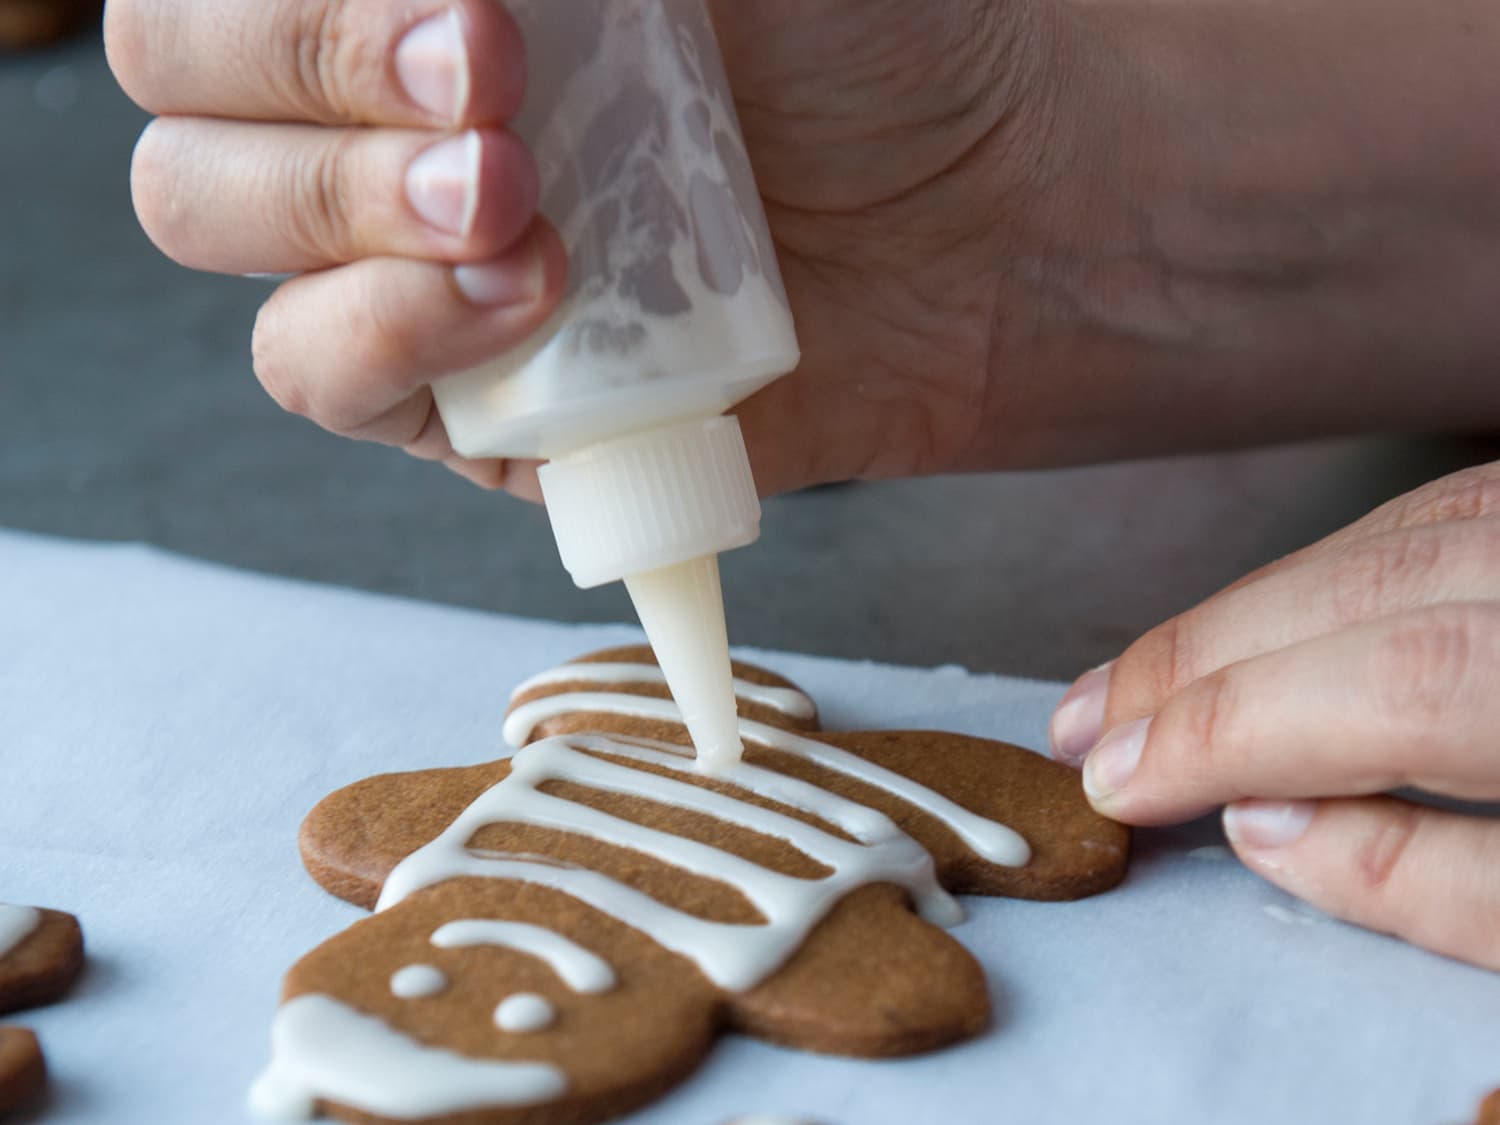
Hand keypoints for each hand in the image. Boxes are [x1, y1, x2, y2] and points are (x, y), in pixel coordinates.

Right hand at [107, 1, 1499, 497]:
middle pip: (188, 135)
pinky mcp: (476, 408)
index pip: (201, 12)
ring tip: (515, 207)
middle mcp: (379, 142)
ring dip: (341, 221)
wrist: (982, 209)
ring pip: (239, 269)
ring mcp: (412, 282)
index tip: (471, 2)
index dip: (276, 8)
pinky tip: (521, 300)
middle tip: (492, 92)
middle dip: (305, 92)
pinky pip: (338, 382)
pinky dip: (395, 336)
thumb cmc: (854, 42)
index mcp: (402, 20)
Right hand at [1049, 463, 1499, 969]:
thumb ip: (1438, 884)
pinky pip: (1416, 513)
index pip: (1391, 685)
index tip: (1122, 784)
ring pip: (1372, 540)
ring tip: (1138, 677)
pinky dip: (1313, 572)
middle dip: (1195, 663)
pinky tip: (1252, 617)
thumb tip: (1262, 830)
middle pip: (1355, 592)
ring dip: (1235, 613)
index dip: (1227, 732)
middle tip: (1088, 728)